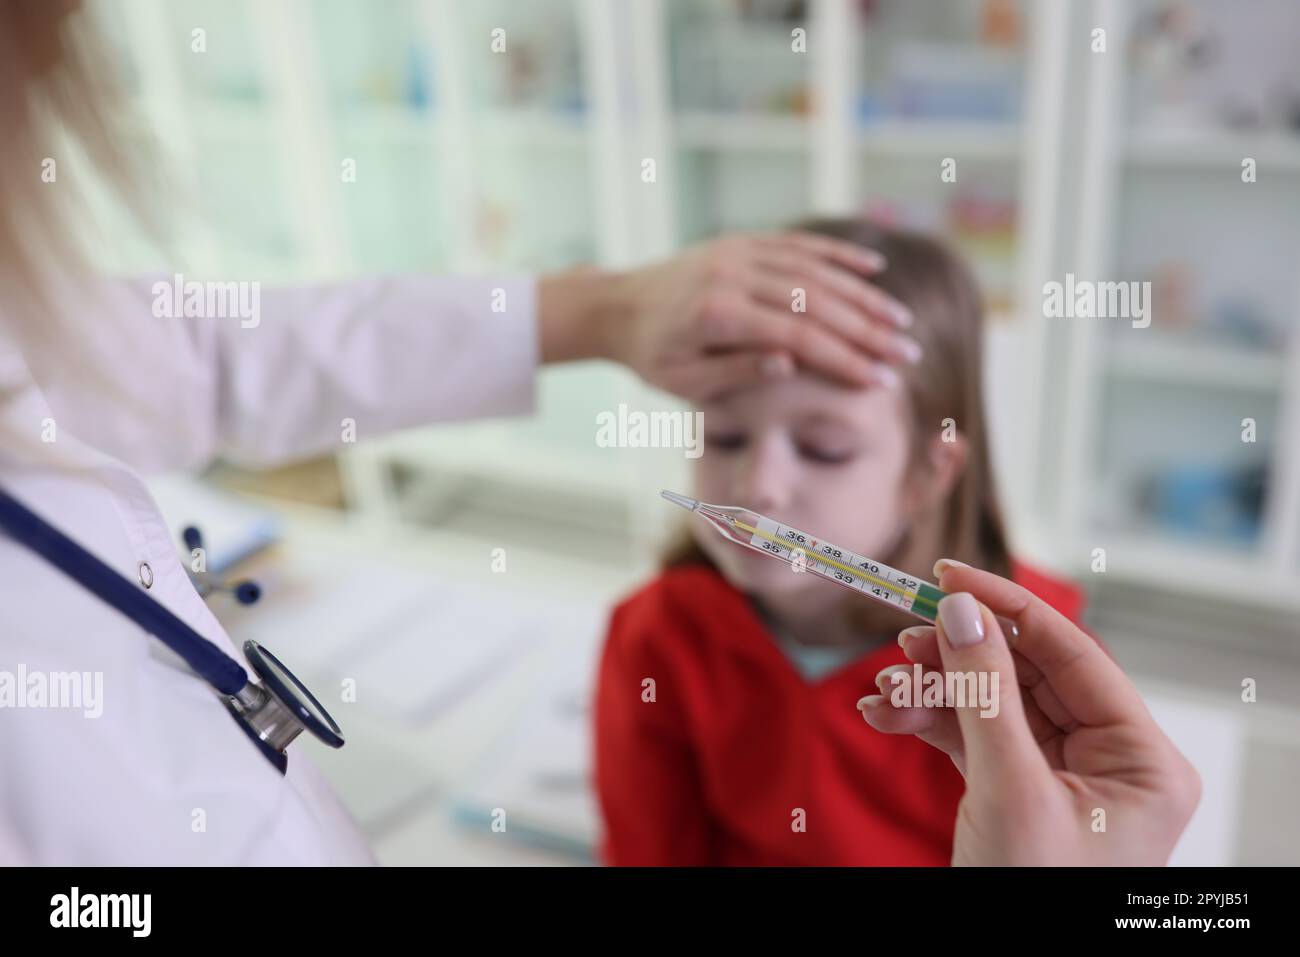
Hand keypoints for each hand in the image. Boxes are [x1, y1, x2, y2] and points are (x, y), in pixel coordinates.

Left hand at [539, 232, 919, 401]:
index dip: (844, 359)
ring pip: (815, 270)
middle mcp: (733, 273)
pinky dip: (838, 257)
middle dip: (867, 331)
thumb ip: (737, 373)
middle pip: (816, 301)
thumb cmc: (651, 356)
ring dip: (863, 296)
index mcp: (718, 314)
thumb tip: (791, 364)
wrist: (617, 306)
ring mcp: (740, 252)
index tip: (880, 380)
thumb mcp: (684, 382)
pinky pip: (799, 245)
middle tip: (908, 355)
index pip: (798, 336)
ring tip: (901, 322)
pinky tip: (873, 272)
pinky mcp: (743, 242)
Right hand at [858, 561, 1200, 865]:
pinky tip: (886, 713)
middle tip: (904, 637)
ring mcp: (1058, 774)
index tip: (947, 574)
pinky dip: (927, 720)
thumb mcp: (1011, 791)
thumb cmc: (1033, 897)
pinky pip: (971, 733)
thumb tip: (959, 608)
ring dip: (932, 689)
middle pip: (1024, 672)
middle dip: (957, 656)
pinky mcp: (1015, 788)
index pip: (1071, 653)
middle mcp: (1106, 758)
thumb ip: (984, 692)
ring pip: (989, 700)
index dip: (1006, 606)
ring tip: (884, 691)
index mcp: (1141, 757)